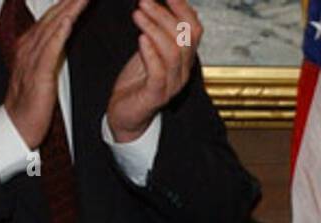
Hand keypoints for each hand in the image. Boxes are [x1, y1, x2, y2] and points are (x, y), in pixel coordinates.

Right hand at [1, 0, 89, 148]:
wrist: (19, 123)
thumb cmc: (33, 99)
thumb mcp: (44, 68)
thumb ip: (52, 51)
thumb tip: (63, 34)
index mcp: (32, 44)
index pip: (54, 18)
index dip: (69, 3)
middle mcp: (29, 45)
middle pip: (53, 17)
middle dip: (70, 1)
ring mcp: (31, 58)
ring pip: (52, 28)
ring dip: (68, 10)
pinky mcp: (37, 73)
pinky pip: (49, 49)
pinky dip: (58, 33)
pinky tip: (67, 21)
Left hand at [106, 0, 201, 142]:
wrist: (126, 115)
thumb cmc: (137, 81)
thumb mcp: (149, 50)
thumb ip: (158, 31)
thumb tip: (164, 4)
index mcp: (184, 59)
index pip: (194, 29)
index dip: (183, 8)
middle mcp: (183, 71)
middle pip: (185, 38)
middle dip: (165, 14)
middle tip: (144, 0)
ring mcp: (172, 85)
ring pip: (173, 52)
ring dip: (155, 29)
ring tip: (137, 13)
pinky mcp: (156, 96)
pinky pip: (159, 73)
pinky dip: (151, 53)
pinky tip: (140, 39)